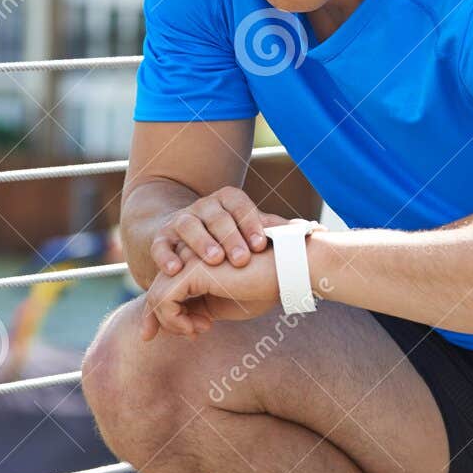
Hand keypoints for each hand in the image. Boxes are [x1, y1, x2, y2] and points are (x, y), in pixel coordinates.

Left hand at [140, 248, 281, 341]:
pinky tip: (203, 326)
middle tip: (190, 335)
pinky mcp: (191, 270)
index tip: (192, 334)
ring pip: (156, 296)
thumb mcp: (222, 303)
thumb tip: (178, 327)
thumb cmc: (261, 286)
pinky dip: (175, 320)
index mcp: (194, 262)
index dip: (167, 316)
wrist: (286, 271)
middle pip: (157, 292)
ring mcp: (187, 260)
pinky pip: (163, 299)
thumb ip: (198, 310)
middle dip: (162, 321)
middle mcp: (187, 256)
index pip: (166, 288)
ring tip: (201, 329)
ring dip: (173, 323)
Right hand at [150, 186, 290, 278]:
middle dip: (230, 237)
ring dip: (201, 243)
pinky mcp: (161, 238)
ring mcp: (180, 220)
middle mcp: (203, 207)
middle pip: (216, 217)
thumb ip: (272, 231)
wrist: (183, 235)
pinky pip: (160, 245)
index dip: (251, 223)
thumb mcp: (248, 232)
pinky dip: (166, 256)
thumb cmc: (227, 239)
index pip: (241, 206)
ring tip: (215, 262)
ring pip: (188, 225)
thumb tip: (312, 230)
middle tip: (242, 259)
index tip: (262, 245)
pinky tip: (174, 270)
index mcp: (227, 202)